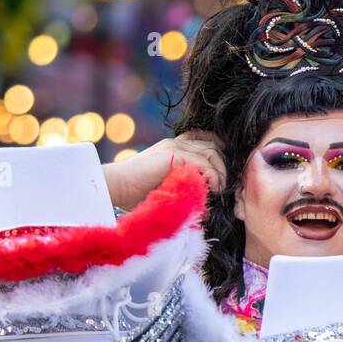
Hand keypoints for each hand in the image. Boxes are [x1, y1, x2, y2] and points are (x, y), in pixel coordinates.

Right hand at [102, 130, 225, 211]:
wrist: (114, 187)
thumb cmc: (135, 193)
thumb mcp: (166, 185)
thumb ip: (184, 185)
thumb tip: (205, 200)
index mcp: (174, 146)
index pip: (207, 141)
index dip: (221, 154)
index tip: (226, 174)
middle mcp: (176, 142)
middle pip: (213, 145)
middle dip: (225, 164)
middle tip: (228, 184)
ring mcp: (174, 146)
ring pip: (211, 153)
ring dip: (221, 172)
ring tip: (221, 189)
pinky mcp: (172, 154)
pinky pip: (202, 163)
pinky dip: (213, 176)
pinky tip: (214, 189)